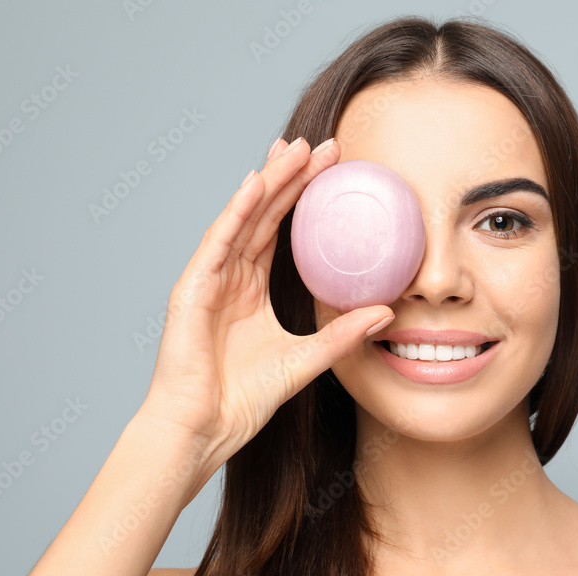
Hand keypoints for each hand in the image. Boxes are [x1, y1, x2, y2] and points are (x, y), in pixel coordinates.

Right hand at [135, 137, 394, 484]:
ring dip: (268, 180)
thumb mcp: (306, 358)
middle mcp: (229, 275)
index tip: (336, 169)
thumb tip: (386, 311)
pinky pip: (218, 242)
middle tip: (322, 144)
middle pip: (264, 213)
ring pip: (243, 217)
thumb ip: (343, 333)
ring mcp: (209, 279)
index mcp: (250, 288)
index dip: (305, 198)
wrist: (204, 429)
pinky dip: (237, 211)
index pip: (281, 230)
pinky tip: (256, 183)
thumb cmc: (243, 399)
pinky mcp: (192, 288)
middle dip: (291, 176)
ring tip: (294, 148)